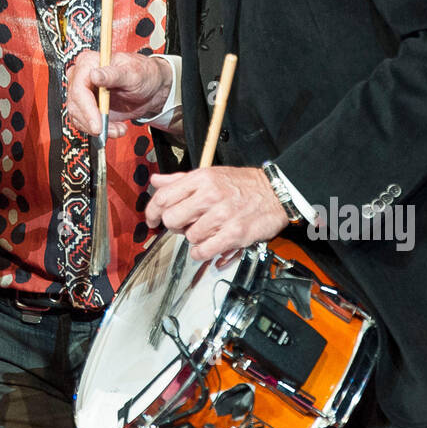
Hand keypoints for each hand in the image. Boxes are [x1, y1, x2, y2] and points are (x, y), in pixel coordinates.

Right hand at [65, 51, 170, 138]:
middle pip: (75, 105)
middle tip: (111, 130)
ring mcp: (83, 94)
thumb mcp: (132, 73)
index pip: (78, 88)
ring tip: (119, 129)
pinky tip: (116, 128)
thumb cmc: (142, 74)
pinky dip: (101, 131)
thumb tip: (94, 75)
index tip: (97, 124)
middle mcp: (82, 77)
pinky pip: (84, 124)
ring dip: (98, 129)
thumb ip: (113, 75)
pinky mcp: (87, 108)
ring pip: (78, 117)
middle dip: (92, 122)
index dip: (86, 108)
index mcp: (89, 63)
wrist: (149, 88)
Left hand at [145, 165, 287, 262]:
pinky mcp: (234, 233)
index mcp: (201, 178)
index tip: (151, 219)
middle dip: (174, 226)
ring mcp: (222, 215)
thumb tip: (156, 180)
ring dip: (193, 239)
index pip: (164, 196)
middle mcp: (209, 195)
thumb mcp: (209, 175)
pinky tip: (206, 247)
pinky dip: (201, 253)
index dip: (152, 211)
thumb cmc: (242, 184)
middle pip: (172, 219)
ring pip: (189, 237)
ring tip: (205, 231)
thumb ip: (180, 180)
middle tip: (184, 225)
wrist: (275, 193)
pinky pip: (204, 251)